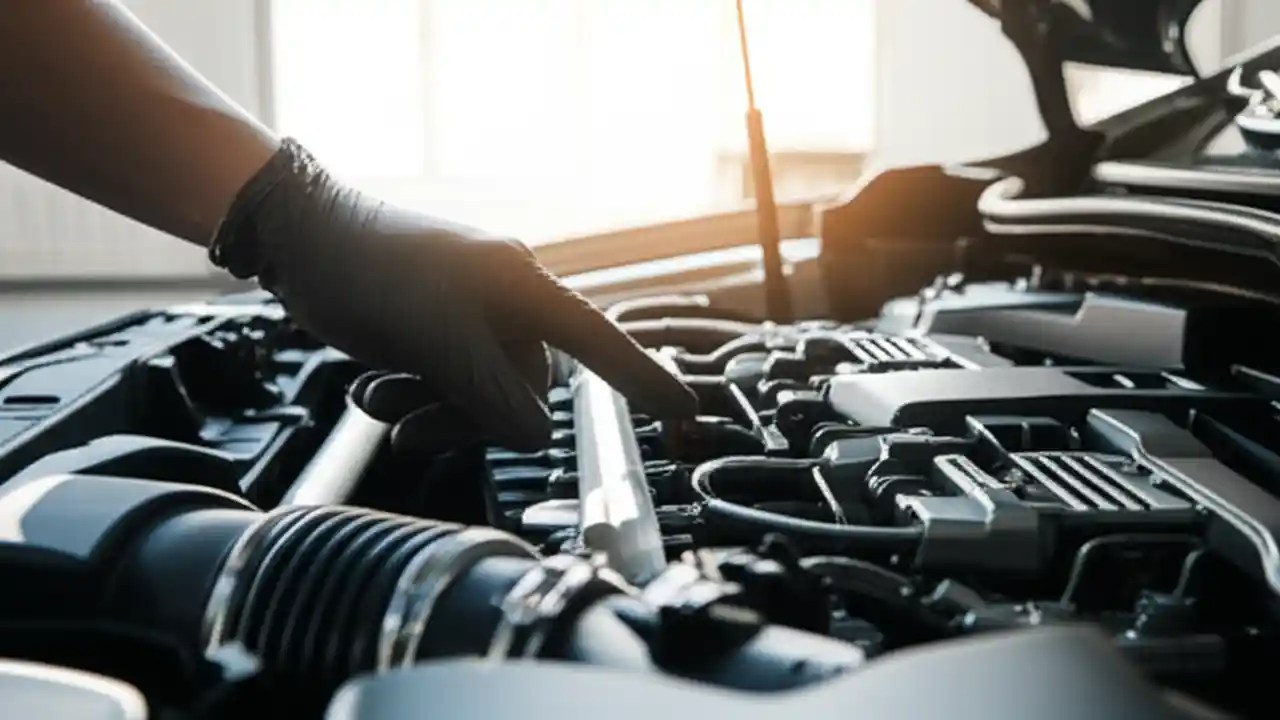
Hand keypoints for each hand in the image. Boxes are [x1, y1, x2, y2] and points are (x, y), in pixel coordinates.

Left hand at [210, 139, 695, 450]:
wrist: (300, 237)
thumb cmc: (373, 275)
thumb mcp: (441, 346)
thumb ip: (495, 399)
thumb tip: (533, 434)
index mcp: (525, 290)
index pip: (599, 342)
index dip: (644, 380)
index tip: (686, 409)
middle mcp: (508, 301)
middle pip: (523, 388)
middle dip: (467, 415)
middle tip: (413, 425)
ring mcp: (471, 313)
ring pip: (478, 389)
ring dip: (429, 406)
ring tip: (377, 399)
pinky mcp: (437, 324)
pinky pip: (447, 376)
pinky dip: (412, 392)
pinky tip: (372, 389)